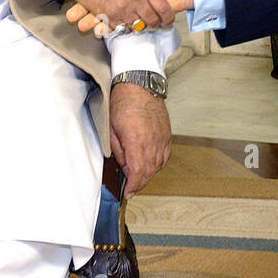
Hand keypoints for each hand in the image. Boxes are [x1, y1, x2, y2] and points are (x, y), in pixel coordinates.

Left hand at [109, 82, 170, 196]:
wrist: (140, 84)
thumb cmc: (123, 101)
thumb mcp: (111, 127)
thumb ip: (118, 150)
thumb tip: (124, 165)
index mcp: (136, 140)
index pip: (137, 172)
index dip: (133, 186)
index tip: (128, 193)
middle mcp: (152, 141)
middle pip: (149, 171)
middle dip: (140, 184)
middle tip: (131, 189)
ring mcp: (162, 137)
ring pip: (158, 165)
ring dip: (149, 175)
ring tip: (139, 177)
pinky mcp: (167, 133)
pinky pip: (165, 155)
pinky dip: (158, 164)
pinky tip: (151, 164)